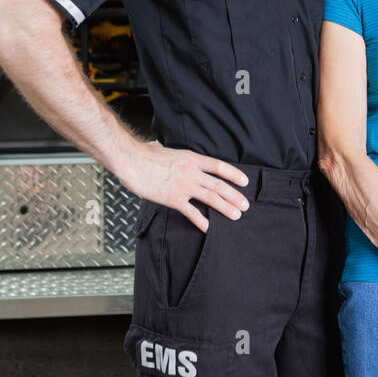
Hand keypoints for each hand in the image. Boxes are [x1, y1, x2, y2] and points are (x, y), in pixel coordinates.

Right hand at [120, 140, 249, 232]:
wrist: (131, 160)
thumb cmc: (144, 154)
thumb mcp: (165, 148)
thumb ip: (171, 153)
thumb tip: (162, 148)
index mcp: (192, 159)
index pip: (219, 166)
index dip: (234, 174)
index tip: (245, 181)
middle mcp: (192, 173)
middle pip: (219, 185)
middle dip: (234, 196)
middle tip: (245, 205)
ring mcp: (184, 186)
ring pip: (211, 198)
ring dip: (225, 208)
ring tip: (236, 215)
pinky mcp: (173, 199)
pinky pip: (192, 213)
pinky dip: (202, 222)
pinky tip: (210, 228)